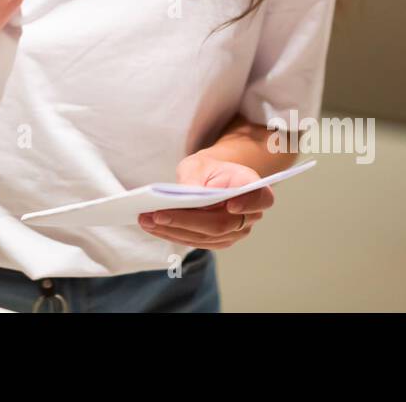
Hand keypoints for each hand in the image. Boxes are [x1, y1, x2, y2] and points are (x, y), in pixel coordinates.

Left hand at [136, 150, 274, 249]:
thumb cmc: (207, 168)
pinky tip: (152, 226)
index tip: (230, 205)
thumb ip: (195, 180)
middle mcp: (249, 214)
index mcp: (252, 187)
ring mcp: (235, 232)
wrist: (211, 178)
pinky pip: (196, 241)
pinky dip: (173, 234)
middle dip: (187, 220)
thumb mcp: (199, 164)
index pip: (260, 198)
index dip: (248, 203)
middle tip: (158, 214)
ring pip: (206, 237)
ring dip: (173, 230)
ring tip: (146, 220)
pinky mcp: (218, 241)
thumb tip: (183, 198)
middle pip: (222, 224)